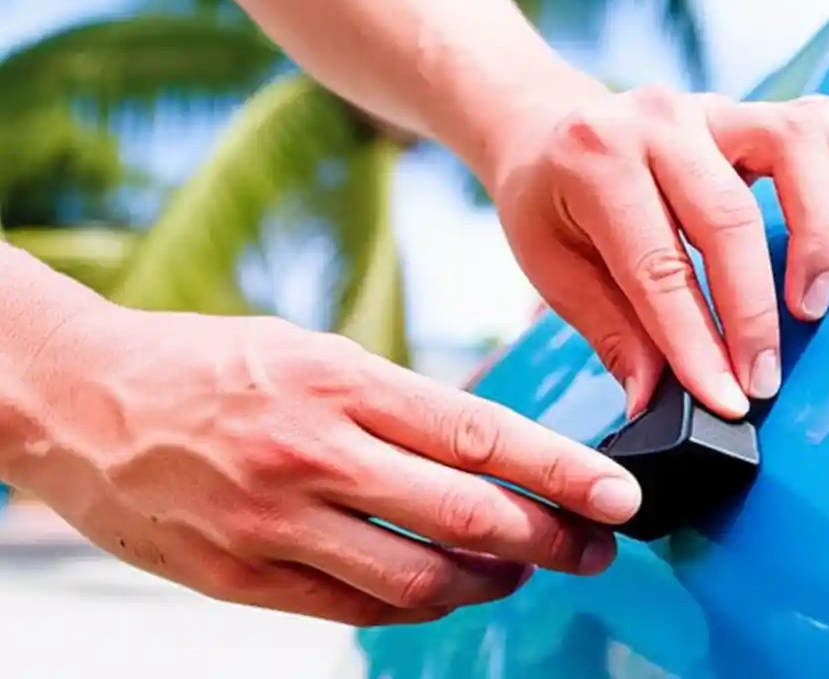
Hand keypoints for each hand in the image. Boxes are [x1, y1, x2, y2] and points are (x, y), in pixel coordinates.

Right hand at [13, 305, 640, 625]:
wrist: (80, 399)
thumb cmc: (207, 364)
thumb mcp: (313, 350)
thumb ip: (396, 403)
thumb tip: (487, 451)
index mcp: (341, 381)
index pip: (480, 434)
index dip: (562, 471)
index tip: (618, 494)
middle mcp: (315, 453)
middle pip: (466, 512)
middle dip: (550, 537)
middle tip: (596, 546)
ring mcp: (275, 522)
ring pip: (418, 575)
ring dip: (488, 580)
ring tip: (522, 569)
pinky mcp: (241, 575)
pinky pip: (355, 607)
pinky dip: (415, 604)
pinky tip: (446, 590)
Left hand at [485, 82, 828, 417]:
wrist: (544, 126)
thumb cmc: (548, 201)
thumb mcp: (552, 266)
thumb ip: (612, 330)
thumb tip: (654, 399)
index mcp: (594, 160)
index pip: (657, 265)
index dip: (697, 342)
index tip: (726, 400)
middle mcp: (657, 119)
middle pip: (727, 218)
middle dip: (753, 313)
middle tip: (764, 381)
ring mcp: (710, 106)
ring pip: (792, 149)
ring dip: (814, 236)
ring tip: (811, 305)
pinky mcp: (750, 108)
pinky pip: (819, 123)